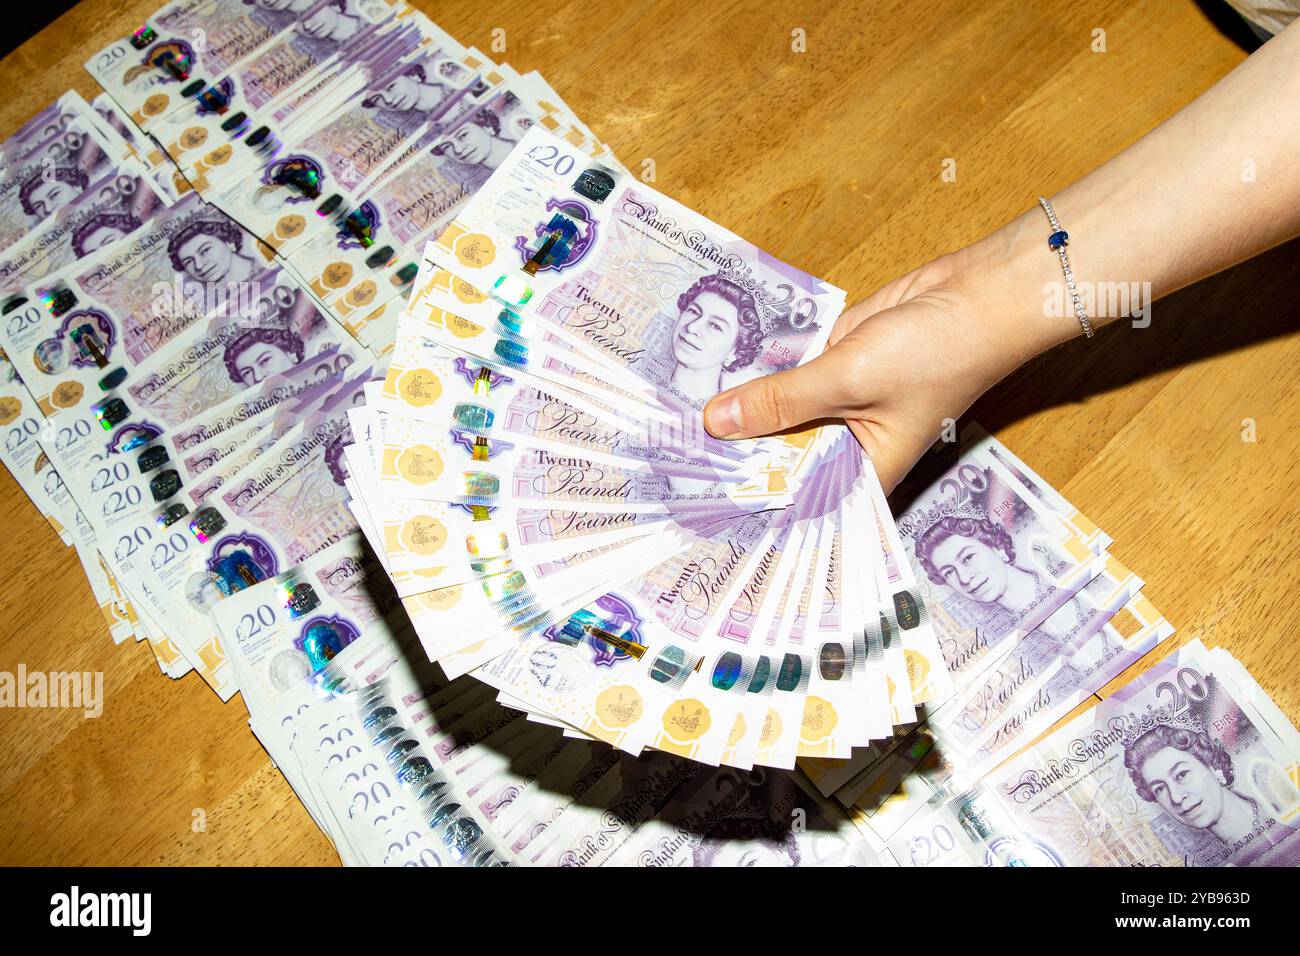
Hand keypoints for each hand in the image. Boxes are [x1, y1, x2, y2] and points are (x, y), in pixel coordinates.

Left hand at [702, 249, 1035, 491]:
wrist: (978, 294)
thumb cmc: (937, 352)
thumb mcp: (847, 378)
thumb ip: (780, 399)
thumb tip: (718, 420)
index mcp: (861, 473)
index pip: (795, 500)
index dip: (748, 501)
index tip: (694, 506)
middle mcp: (846, 446)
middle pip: (778, 458)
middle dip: (733, 453)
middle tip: (666, 459)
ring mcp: (837, 404)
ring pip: (776, 415)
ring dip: (740, 411)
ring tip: (670, 424)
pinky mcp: (833, 365)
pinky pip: (786, 376)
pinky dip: (758, 373)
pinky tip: (707, 377)